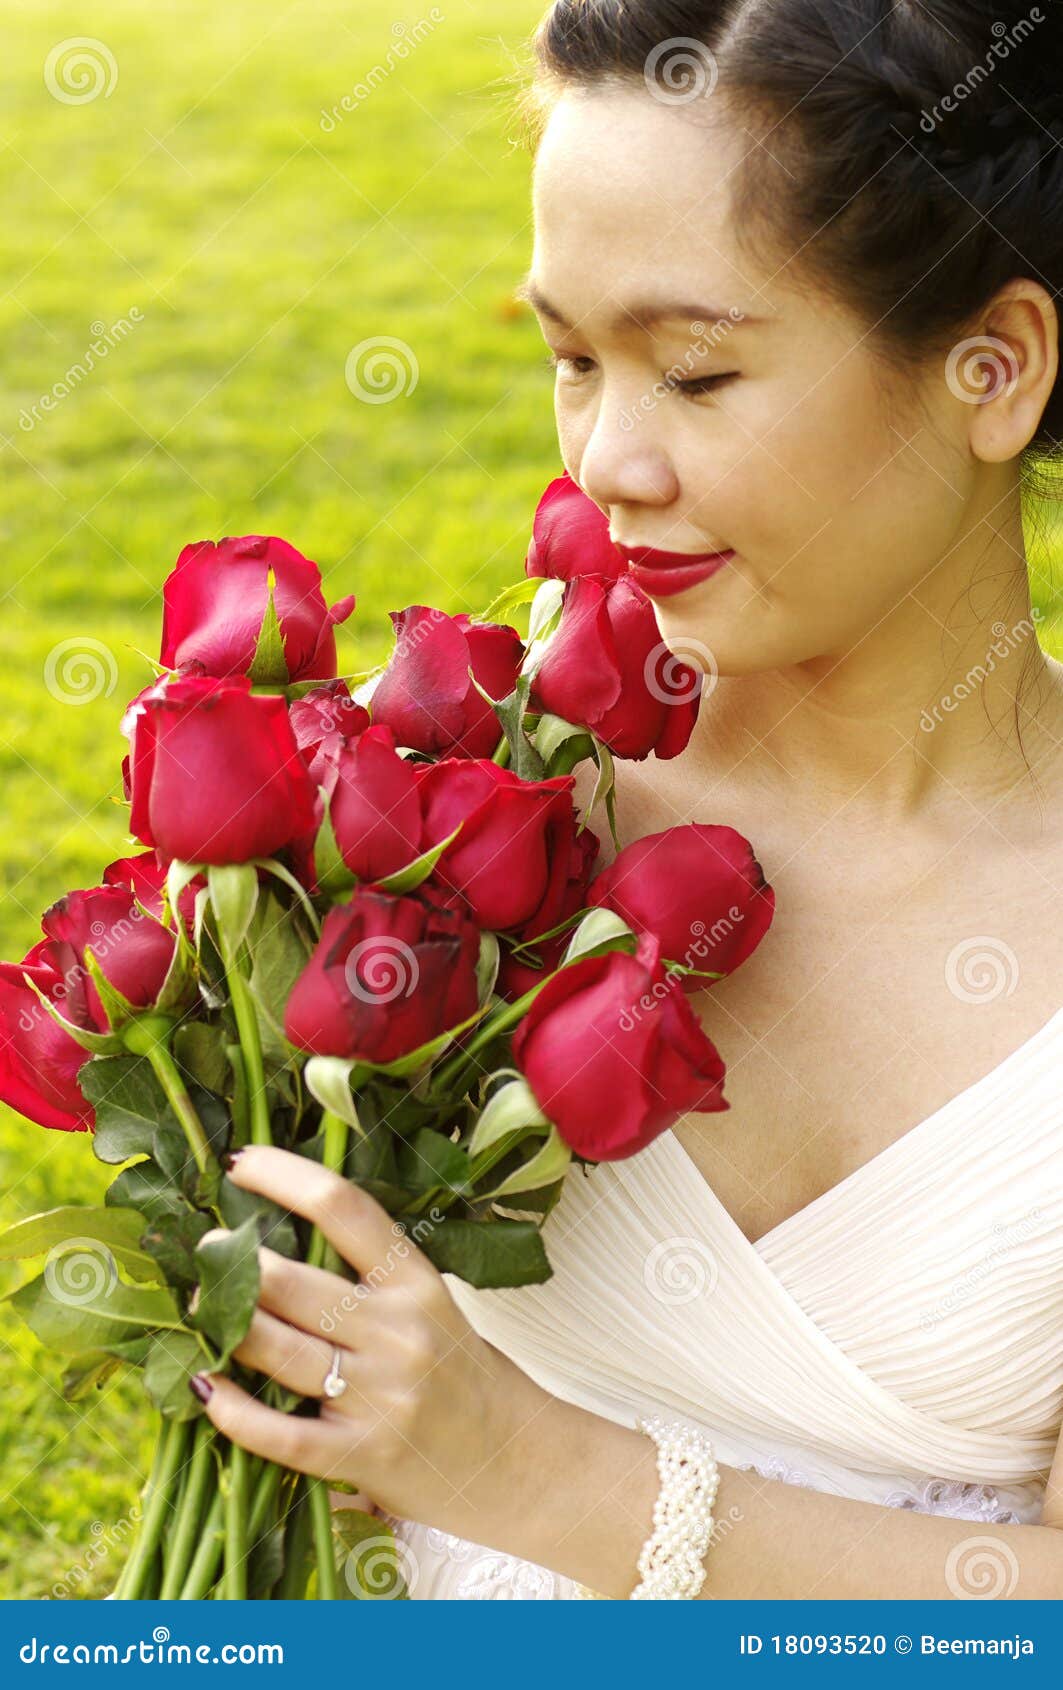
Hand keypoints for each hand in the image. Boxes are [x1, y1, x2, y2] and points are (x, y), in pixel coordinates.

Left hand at [189, 1144, 555, 1538]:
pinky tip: (205, 1388)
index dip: (283, 1176)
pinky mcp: (360, 1456)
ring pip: (277, 1350)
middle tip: (205, 1249)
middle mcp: (397, 1331)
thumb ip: (367, 1274)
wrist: (517, 1462)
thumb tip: (277, 1234)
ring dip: (225, 1325)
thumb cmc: (461, 1373)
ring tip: (197, 1305)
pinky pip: (280, 1434)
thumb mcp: (429, 1304)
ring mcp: (379, 1395)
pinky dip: (233, 1412)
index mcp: (416, 1281)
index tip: (239, 1162)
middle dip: (234, 1262)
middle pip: (292, 1282)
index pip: (343, 1207)